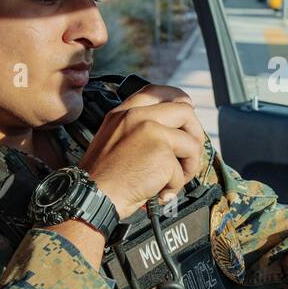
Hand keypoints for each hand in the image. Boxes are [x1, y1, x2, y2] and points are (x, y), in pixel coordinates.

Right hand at [77, 84, 206, 218]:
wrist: (91, 197)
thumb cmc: (104, 178)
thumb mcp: (114, 140)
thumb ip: (139, 130)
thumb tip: (175, 132)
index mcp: (123, 113)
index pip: (156, 91)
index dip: (178, 98)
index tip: (188, 112)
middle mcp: (137, 116)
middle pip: (185, 111)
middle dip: (196, 135)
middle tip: (190, 155)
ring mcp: (150, 131)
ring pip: (191, 143)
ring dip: (188, 166)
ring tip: (171, 181)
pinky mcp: (161, 152)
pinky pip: (182, 170)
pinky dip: (175, 186)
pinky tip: (159, 192)